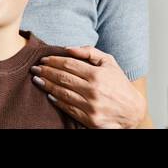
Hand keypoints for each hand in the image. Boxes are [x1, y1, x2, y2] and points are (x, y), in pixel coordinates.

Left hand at [30, 46, 145, 128]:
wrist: (132, 110)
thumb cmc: (119, 84)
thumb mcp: (110, 63)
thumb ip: (90, 52)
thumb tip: (68, 48)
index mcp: (98, 74)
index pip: (69, 64)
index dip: (54, 61)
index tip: (44, 59)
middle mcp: (93, 90)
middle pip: (63, 78)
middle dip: (46, 72)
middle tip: (35, 68)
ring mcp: (90, 106)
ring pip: (62, 93)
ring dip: (47, 85)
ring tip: (37, 80)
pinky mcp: (89, 119)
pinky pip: (68, 108)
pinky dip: (56, 100)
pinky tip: (49, 94)